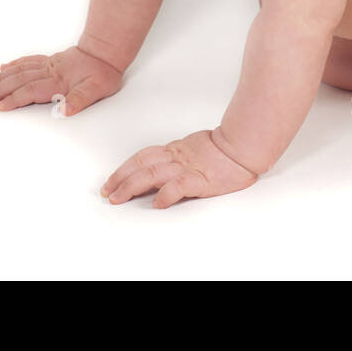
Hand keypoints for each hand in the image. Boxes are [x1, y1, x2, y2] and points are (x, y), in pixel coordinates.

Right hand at [0, 45, 122, 115]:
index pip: (30, 91)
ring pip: (20, 70)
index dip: (14, 99)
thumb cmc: (103, 72)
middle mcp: (49, 72)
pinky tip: (4, 67)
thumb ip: (79, 100)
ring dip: (2, 77)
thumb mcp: (98, 90)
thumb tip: (63, 111)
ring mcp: (48, 65)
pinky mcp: (50, 60)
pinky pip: (28, 61)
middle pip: (19, 80)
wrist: (107, 51)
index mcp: (58, 82)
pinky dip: (14, 65)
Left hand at [100, 129, 257, 208]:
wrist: (243, 147)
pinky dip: (165, 194)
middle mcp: (177, 158)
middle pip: (141, 165)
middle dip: (120, 179)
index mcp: (176, 151)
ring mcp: (187, 168)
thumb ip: (179, 156)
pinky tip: (156, 203)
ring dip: (132, 186)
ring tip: (119, 198)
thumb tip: (163, 167)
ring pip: (152, 174)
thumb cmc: (224, 150)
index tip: (111, 181)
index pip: (143, 157)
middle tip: (108, 192)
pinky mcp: (200, 180)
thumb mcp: (195, 148)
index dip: (124, 168)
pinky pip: (178, 186)